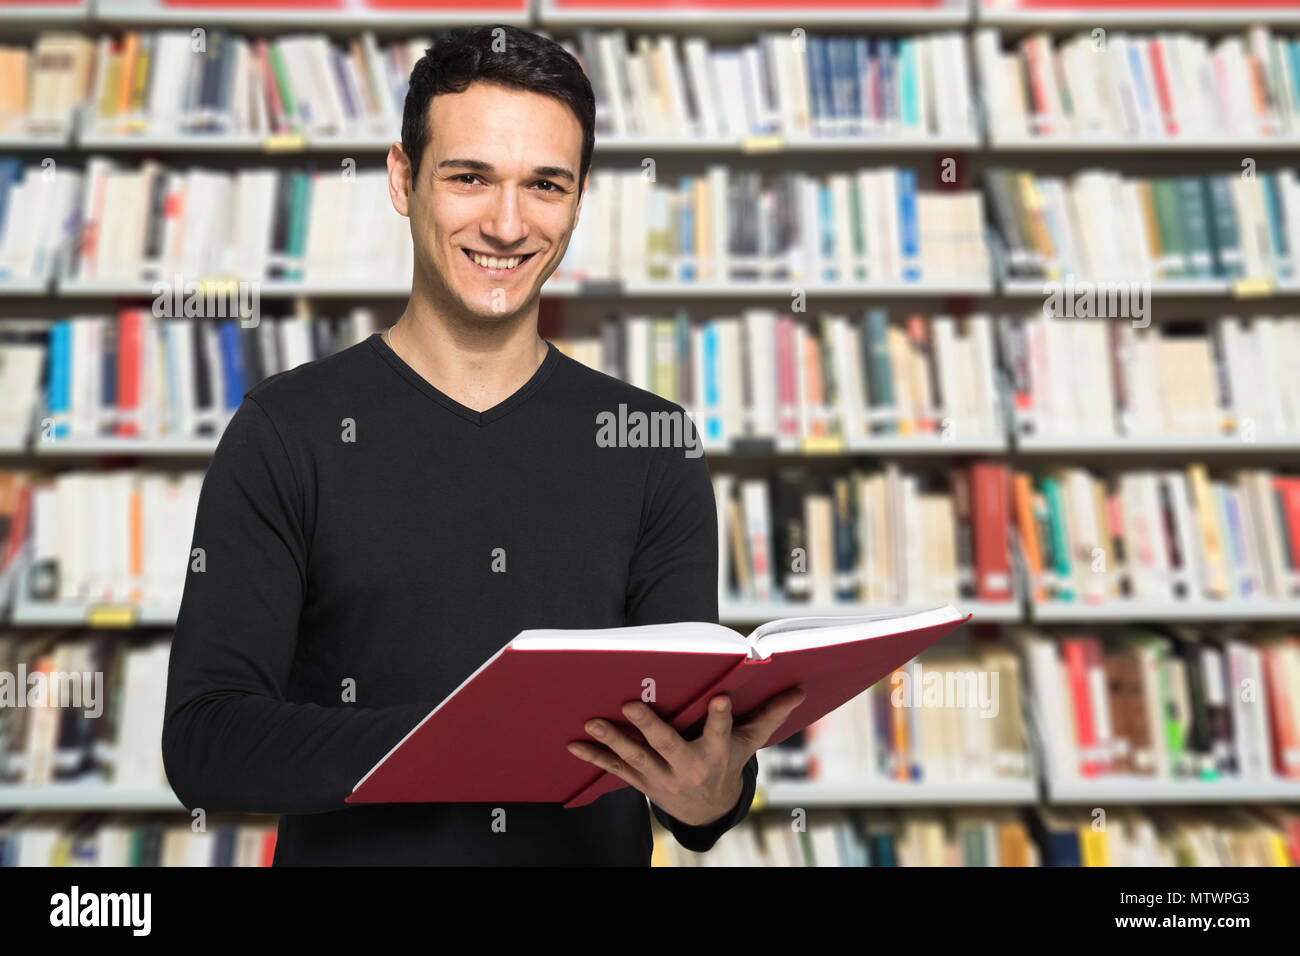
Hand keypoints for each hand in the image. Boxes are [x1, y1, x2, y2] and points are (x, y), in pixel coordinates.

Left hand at [566, 686, 806, 827]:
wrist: (708, 809)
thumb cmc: (728, 762)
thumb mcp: (749, 743)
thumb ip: (770, 715)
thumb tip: (800, 688)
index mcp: (717, 754)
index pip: (721, 733)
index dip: (720, 717)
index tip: (719, 697)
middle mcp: (689, 767)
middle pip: (668, 745)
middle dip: (649, 726)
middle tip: (630, 705)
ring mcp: (662, 778)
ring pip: (636, 757)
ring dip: (612, 740)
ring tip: (592, 722)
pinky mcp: (643, 783)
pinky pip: (616, 770)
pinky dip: (595, 757)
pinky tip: (574, 745)